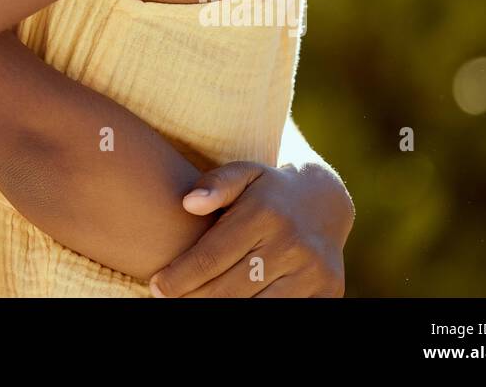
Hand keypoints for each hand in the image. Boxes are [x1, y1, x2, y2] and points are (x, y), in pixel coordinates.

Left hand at [149, 161, 352, 297]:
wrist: (326, 202)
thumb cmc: (268, 190)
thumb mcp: (244, 172)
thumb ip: (216, 183)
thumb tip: (188, 203)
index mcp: (265, 214)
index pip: (212, 256)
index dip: (180, 277)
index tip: (157, 285)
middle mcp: (292, 245)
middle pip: (229, 289)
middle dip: (193, 297)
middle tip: (167, 299)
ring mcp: (312, 273)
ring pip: (254, 307)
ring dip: (219, 309)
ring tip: (193, 302)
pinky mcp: (328, 293)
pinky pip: (281, 313)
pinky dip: (252, 311)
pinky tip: (229, 304)